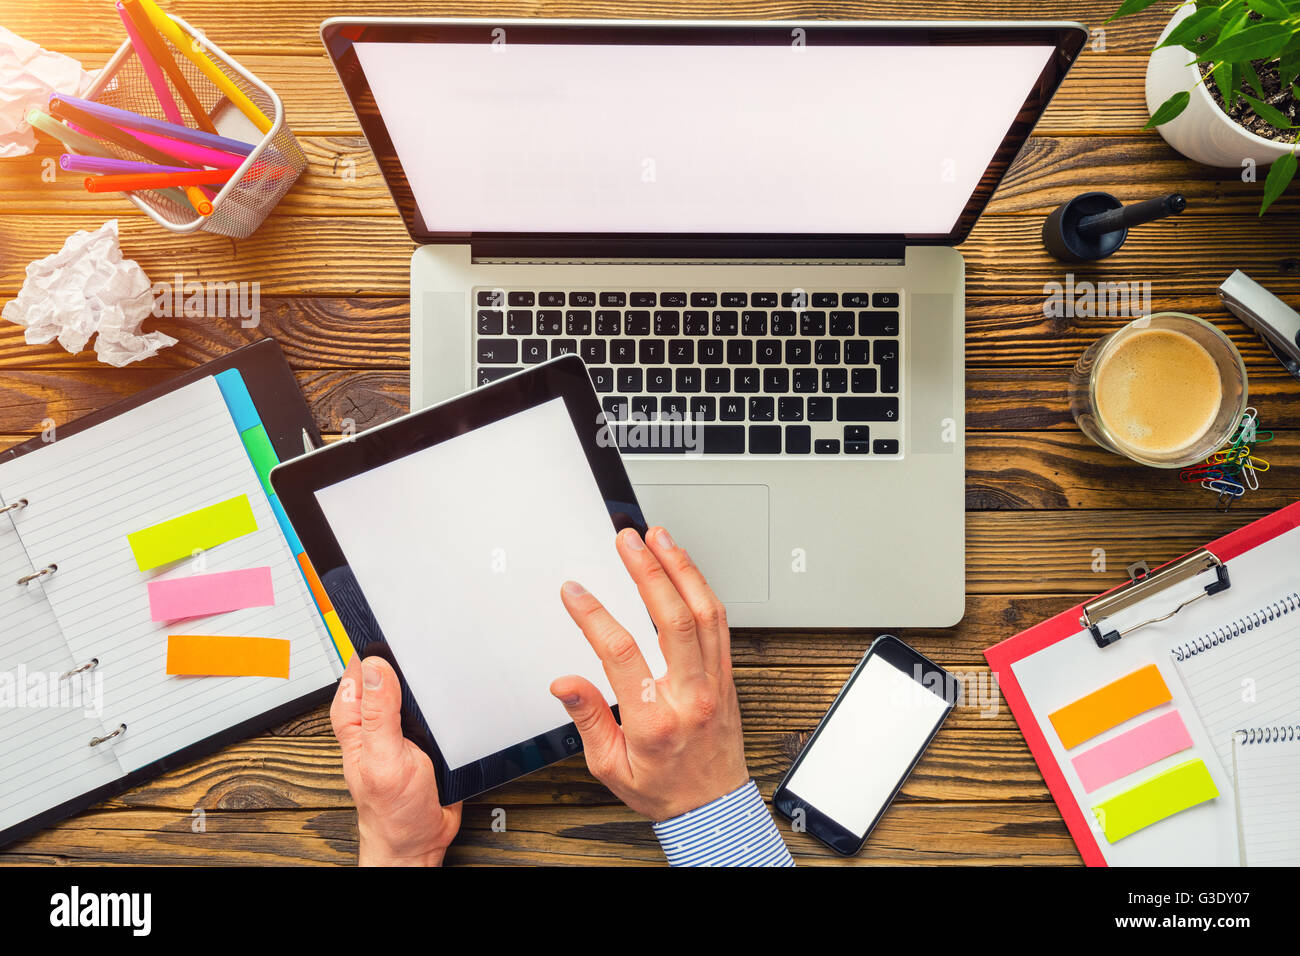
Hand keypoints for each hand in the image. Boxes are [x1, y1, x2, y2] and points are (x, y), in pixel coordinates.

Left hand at [331, 655, 461, 865]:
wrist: (419, 841)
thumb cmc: (391, 813)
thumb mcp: (383, 759)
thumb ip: (378, 712)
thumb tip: (375, 666)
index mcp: (355, 718)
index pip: (360, 667)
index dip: (378, 648)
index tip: (399, 632)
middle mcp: (375, 717)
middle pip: (389, 671)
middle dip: (408, 662)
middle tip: (428, 656)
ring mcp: (400, 725)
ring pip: (415, 686)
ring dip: (429, 683)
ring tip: (442, 683)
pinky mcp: (425, 733)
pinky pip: (435, 706)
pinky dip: (445, 703)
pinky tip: (452, 704)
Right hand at [551, 526, 748, 820]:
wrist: (712, 807)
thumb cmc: (661, 788)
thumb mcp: (609, 767)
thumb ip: (587, 720)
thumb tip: (565, 684)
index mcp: (654, 720)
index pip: (622, 654)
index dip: (594, 616)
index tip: (574, 592)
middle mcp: (689, 695)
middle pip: (673, 620)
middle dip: (649, 572)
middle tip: (628, 541)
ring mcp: (713, 682)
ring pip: (703, 613)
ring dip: (681, 569)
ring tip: (659, 538)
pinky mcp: (727, 675)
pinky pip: (719, 623)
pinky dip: (702, 588)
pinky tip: (685, 567)